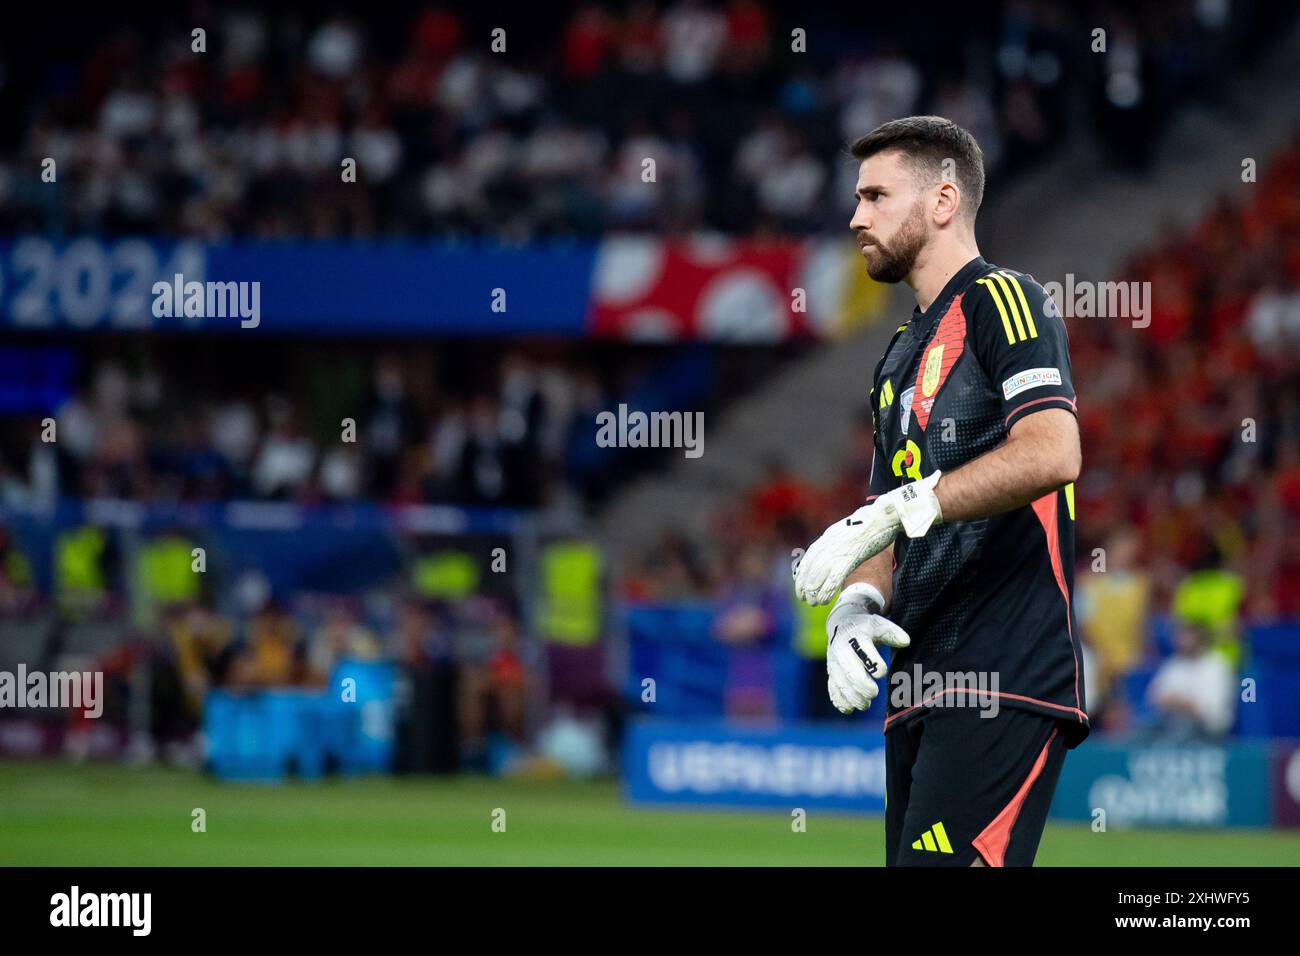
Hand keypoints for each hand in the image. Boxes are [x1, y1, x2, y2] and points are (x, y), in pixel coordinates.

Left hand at [793, 470, 942, 605]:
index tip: (799, 581)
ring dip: (813, 590)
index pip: (810, 555)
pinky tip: (823, 600)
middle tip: (802, 597)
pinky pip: (834, 578)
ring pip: (818, 574)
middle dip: (804, 584)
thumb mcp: (850, 529)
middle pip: (810, 567)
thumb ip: (841, 540)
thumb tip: (837, 551)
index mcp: (830, 535)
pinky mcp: (850, 557)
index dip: (803, 571)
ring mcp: (839, 550)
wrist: (885, 515)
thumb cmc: (873, 522)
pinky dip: (826, 590)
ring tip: (811, 602)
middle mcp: (830, 542)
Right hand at [825, 583, 910, 713]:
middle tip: (874, 693)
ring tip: (865, 705)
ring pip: (840, 682)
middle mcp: (841, 650)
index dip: (872, 662)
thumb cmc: (866, 628)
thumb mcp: (878, 625)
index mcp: (855, 636)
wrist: (841, 625)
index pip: (862, 649)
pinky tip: (850, 709)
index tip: (882, 671)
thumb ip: (892, 633)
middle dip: (861, 684)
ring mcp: (834, 662)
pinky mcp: (831, 673)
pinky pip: (832, 688)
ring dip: (852, 696)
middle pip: (848, 670)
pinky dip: (839, 700)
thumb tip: (906, 641)